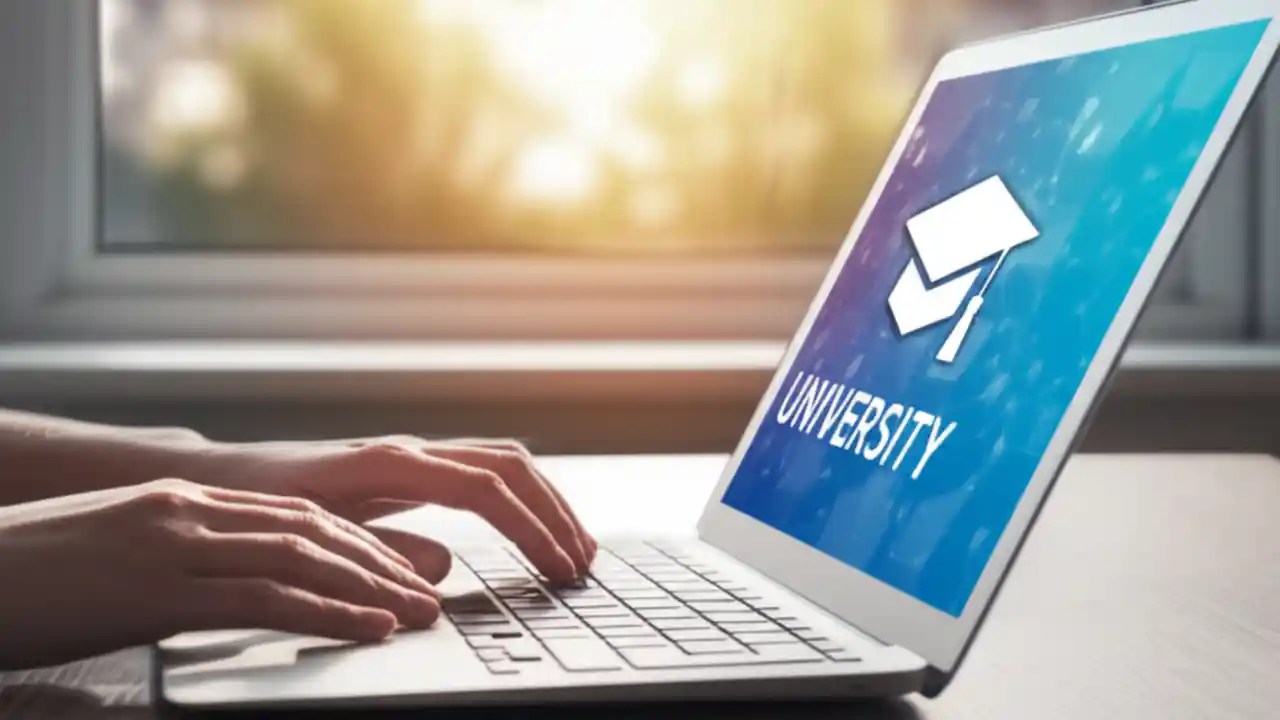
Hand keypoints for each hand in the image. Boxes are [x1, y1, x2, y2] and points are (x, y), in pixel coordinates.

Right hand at [0, 479, 441, 669]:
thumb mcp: (116, 552)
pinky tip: (367, 629)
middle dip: (378, 562)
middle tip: (428, 592)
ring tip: (416, 614)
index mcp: (181, 498)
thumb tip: (222, 582)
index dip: (354, 541)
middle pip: (310, 529)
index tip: (397, 567)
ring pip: (300, 557)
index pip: (292, 514)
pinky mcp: (157, 590)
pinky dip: (326, 613)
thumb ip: (178, 557)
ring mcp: (173, 545)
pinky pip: (263, 599)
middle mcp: (187, 510)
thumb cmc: (27, 573)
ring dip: (369, 587)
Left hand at [188, 437, 596, 582]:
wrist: (223, 477)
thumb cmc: (257, 506)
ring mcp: (412, 457)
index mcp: (390, 463)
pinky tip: (529, 534)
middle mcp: (409, 451)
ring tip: (573, 549)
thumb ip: (375, 551)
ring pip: (501, 464)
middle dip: (553, 512)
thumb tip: (443, 569)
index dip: (531, 528)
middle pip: (509, 465)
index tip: (558, 568)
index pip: (485, 489)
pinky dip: (517, 503)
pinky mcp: (409, 471)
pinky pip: (481, 476)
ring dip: (543, 503)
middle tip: (581, 563)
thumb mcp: (310, 535)